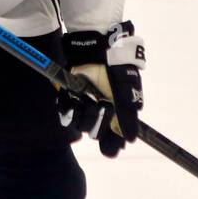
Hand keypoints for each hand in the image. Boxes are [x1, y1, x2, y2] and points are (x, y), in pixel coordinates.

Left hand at [56, 21, 145, 157]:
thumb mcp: (127, 90)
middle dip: (99, 122)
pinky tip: (75, 98)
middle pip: (96, 133)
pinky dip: (69, 107)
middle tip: (104, 104)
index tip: (110, 149)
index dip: (111, 146)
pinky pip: (65, 113)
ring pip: (80, 125)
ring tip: (90, 98)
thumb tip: (132, 139)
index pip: (113, 141)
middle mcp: (100, 114)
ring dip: (84, 113)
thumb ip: (128, 114)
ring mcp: (84, 107)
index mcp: (116, 115)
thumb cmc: (116, 68)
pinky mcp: (69, 99)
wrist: (97, 49)